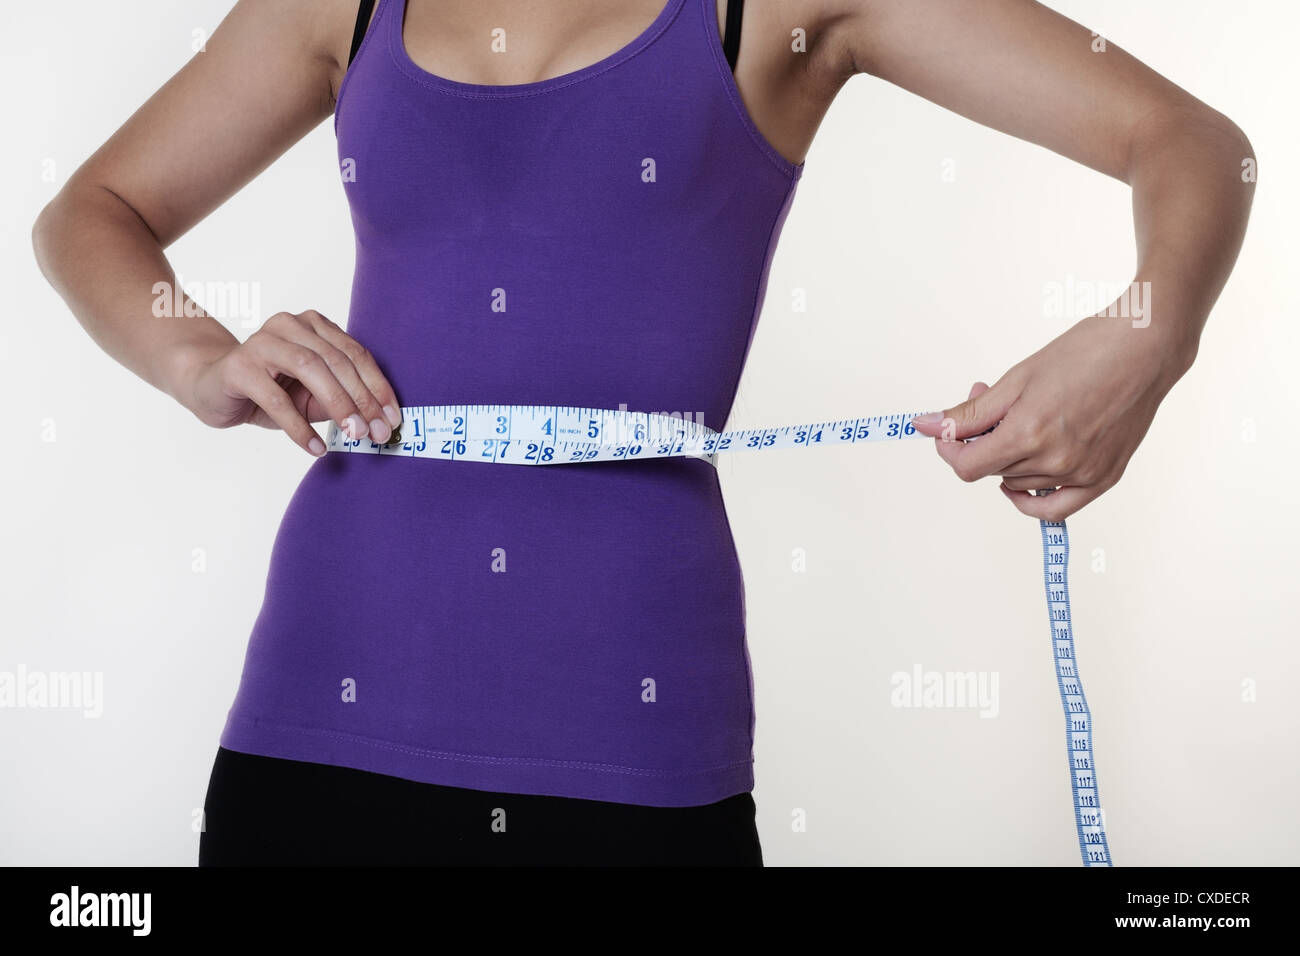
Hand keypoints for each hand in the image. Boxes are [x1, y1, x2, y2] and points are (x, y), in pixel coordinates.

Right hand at [183, 310, 402, 456]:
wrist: (209, 385)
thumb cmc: (268, 389)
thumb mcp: (311, 397)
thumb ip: (341, 401)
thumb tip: (377, 421)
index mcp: (313, 326)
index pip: (355, 353)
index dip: (378, 386)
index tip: (394, 417)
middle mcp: (289, 326)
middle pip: (337, 360)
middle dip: (363, 399)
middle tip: (377, 432)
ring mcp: (262, 342)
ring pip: (311, 369)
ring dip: (338, 405)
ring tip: (354, 436)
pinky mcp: (239, 366)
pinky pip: (277, 398)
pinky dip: (300, 427)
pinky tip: (316, 448)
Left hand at [909, 313, 1193, 520]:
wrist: (1145, 349)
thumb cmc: (1084, 353)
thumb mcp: (1015, 379)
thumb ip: (968, 414)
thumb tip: (924, 427)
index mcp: (1029, 433)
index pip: (967, 467)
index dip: (950, 450)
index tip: (949, 433)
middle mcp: (1056, 461)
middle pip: (992, 472)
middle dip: (983, 442)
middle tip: (993, 405)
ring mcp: (1083, 474)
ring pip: (1020, 484)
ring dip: (1010, 460)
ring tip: (1021, 420)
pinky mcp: (1105, 478)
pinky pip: (1056, 509)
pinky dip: (1032, 500)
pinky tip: (1023, 478)